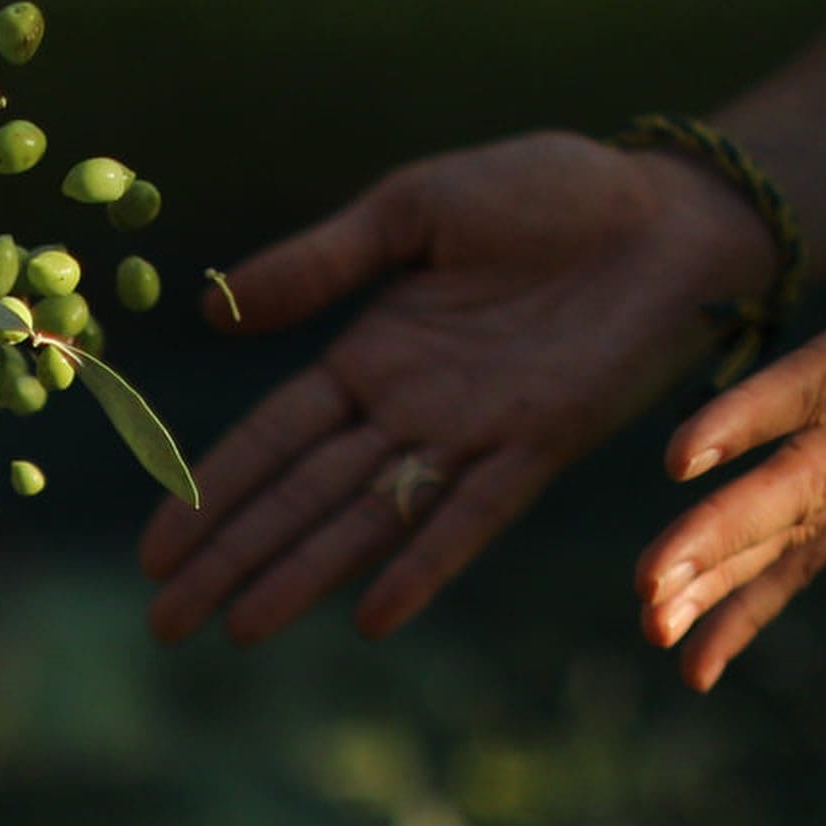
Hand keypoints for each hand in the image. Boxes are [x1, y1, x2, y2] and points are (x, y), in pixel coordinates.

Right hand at [138, 131, 779, 646]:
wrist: (670, 209)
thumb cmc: (551, 193)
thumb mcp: (415, 208)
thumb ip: (320, 263)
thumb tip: (211, 310)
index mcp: (373, 355)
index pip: (272, 439)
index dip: (210, 493)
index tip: (155, 550)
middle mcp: (412, 411)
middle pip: (301, 498)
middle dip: (233, 560)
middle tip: (165, 625)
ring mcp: (473, 436)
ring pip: (367, 520)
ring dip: (303, 577)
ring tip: (240, 631)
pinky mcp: (542, 445)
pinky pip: (470, 517)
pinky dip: (421, 565)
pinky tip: (372, 615)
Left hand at [636, 127, 825, 689]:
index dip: (757, 416)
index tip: (680, 457)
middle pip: (813, 481)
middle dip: (726, 535)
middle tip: (648, 588)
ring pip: (811, 528)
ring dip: (731, 587)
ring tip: (654, 636)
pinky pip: (822, 543)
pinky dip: (760, 602)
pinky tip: (701, 661)